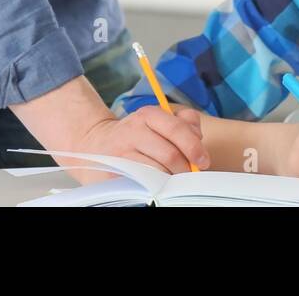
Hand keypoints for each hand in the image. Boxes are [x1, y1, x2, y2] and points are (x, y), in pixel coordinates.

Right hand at [62, 105, 208, 184]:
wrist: (95, 144)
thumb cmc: (137, 134)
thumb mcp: (159, 120)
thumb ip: (183, 122)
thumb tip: (199, 139)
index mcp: (148, 115)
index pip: (177, 129)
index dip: (194, 147)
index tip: (203, 161)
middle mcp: (133, 130)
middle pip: (170, 154)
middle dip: (185, 168)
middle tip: (190, 174)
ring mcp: (121, 152)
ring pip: (158, 171)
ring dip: (171, 177)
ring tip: (173, 177)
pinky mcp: (114, 172)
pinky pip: (143, 181)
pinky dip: (155, 184)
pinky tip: (158, 182)